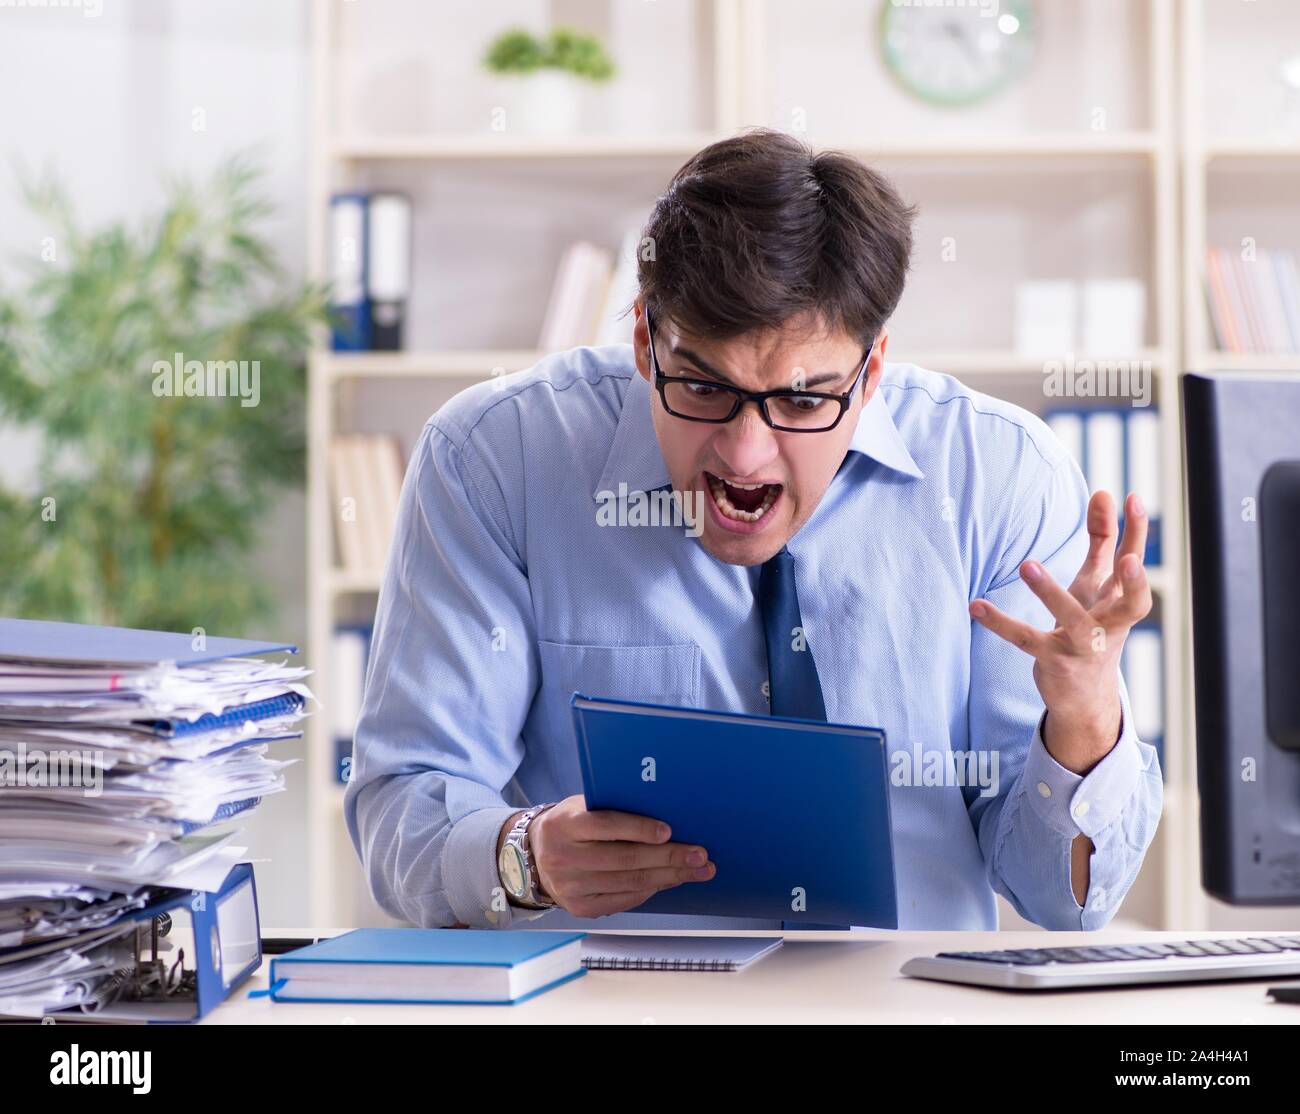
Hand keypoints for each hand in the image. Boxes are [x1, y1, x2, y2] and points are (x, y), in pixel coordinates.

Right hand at [518, 795, 714, 917]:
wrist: (533, 857)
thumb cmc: (570, 824)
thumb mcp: (582, 806)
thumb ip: (612, 809)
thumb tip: (662, 815)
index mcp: (565, 825)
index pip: (607, 826)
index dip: (640, 829)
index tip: (669, 831)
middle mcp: (564, 857)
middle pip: (625, 859)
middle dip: (669, 857)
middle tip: (699, 855)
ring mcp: (571, 887)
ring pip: (630, 882)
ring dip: (669, 876)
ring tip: (697, 870)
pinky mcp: (580, 907)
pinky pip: (624, 899)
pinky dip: (651, 889)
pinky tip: (670, 880)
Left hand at [969, 490, 1151, 774]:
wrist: (1085, 697)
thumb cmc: (1092, 626)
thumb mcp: (1096, 586)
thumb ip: (1102, 542)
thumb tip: (1105, 493)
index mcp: (1119, 602)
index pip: (1134, 562)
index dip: (1137, 532)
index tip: (1132, 498)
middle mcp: (1110, 625)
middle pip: (1131, 604)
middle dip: (1134, 583)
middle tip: (1129, 560)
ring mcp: (1084, 646)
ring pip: (1073, 620)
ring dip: (1051, 593)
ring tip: (1027, 563)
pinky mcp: (1054, 662)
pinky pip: (1026, 640)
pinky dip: (1001, 623)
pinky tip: (976, 605)